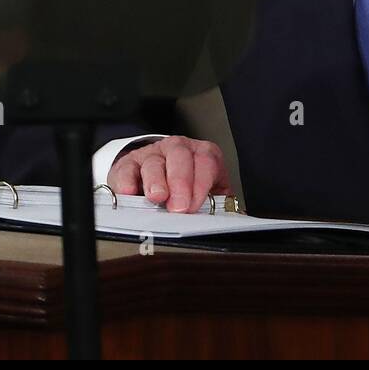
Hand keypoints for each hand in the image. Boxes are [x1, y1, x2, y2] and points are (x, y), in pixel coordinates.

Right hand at [107, 136, 231, 213]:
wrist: (157, 173)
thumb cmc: (187, 186)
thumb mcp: (208, 190)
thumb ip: (222, 204)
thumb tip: (241, 220)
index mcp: (202, 154)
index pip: (206, 162)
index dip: (201, 183)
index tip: (195, 205)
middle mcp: (177, 149)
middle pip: (181, 157)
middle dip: (181, 182)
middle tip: (178, 207)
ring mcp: (152, 154)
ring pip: (154, 162)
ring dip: (156, 181)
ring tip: (157, 198)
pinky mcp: (129, 164)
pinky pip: (127, 169)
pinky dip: (128, 181)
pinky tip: (130, 193)